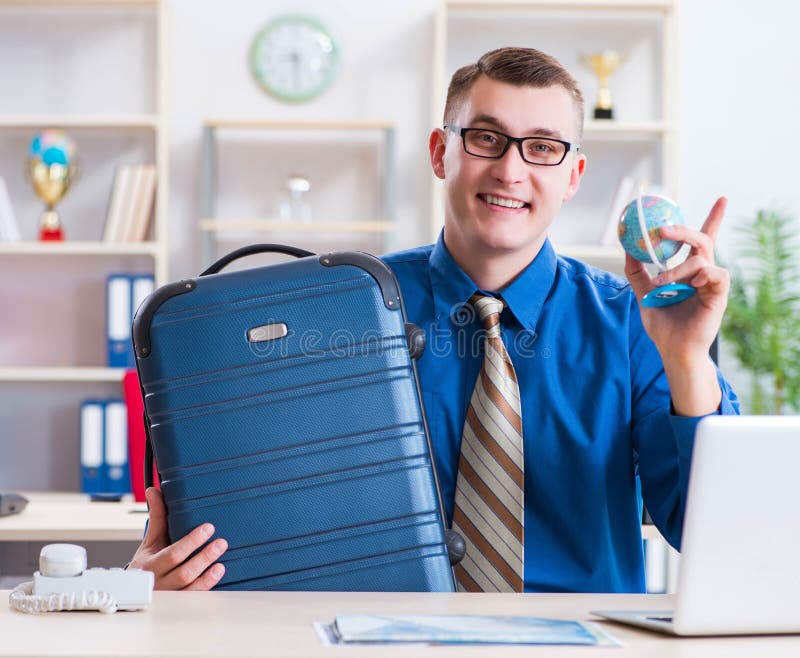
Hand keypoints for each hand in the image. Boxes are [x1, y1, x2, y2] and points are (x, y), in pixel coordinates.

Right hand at [128, 487, 227, 589]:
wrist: (138, 591)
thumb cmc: (148, 562)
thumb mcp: (151, 540)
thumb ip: (157, 517)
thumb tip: (154, 491)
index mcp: (150, 564)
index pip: (172, 554)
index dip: (191, 542)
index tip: (208, 528)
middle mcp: (159, 582)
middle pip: (183, 571)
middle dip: (203, 557)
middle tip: (222, 542)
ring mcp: (170, 595)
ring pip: (189, 587)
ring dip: (207, 574)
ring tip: (221, 560)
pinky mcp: (179, 602)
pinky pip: (194, 597)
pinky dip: (206, 585)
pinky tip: (217, 573)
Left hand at [625, 197, 728, 414]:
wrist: (673, 350)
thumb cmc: (663, 324)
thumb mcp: (643, 294)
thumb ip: (636, 272)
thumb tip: (626, 248)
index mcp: (689, 271)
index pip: (703, 238)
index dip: (714, 218)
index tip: (722, 199)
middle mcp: (703, 273)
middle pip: (701, 238)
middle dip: (684, 229)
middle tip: (663, 228)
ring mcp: (712, 283)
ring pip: (700, 258)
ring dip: (677, 268)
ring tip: (662, 285)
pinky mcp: (719, 295)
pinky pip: (714, 273)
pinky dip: (698, 276)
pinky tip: (688, 287)